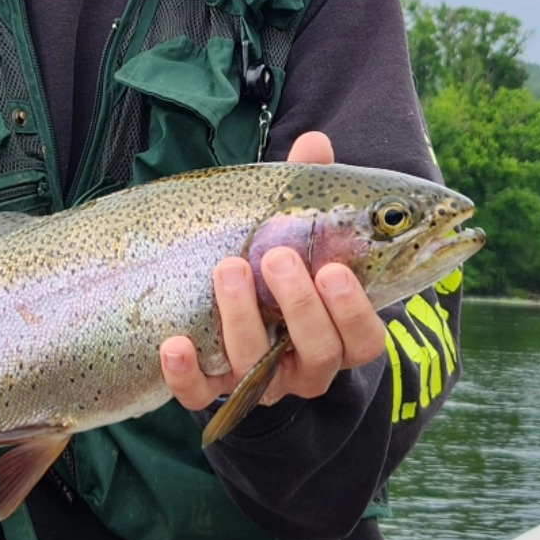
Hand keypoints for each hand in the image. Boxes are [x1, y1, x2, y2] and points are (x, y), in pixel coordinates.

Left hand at [157, 131, 387, 417]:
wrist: (227, 327)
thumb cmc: (273, 269)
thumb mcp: (294, 233)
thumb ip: (306, 193)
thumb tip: (313, 142)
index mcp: (338, 332)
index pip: (364, 338)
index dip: (353, 310)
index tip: (332, 270)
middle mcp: (305, 366)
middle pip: (317, 352)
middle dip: (297, 305)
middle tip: (275, 258)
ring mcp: (260, 384)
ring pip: (259, 370)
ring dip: (242, 319)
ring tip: (227, 269)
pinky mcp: (212, 393)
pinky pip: (200, 397)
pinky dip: (187, 375)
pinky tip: (174, 344)